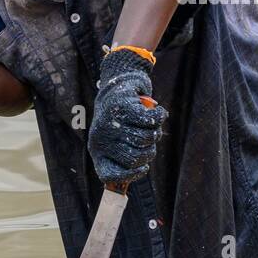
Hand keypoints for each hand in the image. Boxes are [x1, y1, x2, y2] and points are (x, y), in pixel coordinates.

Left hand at [88, 46, 166, 185]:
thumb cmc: (121, 118)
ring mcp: (111, 123)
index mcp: (98, 151)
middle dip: (149, 151)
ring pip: (145, 139)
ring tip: (152, 125)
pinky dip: (159, 117)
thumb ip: (127, 155)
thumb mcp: (117, 139)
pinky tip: (159, 113)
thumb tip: (139, 169)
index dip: (129, 176)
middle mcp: (101, 138)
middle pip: (135, 158)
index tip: (143, 168)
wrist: (117, 82)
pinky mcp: (124, 107)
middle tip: (151, 140)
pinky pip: (150, 121)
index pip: (109, 174)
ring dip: (155, 132)